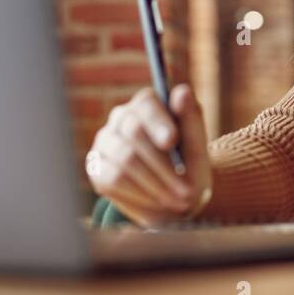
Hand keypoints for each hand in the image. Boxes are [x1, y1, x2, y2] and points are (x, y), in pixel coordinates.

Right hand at [86, 83, 212, 228]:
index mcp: (147, 105)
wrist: (173, 202)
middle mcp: (121, 117)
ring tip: (176, 199)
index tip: (171, 141)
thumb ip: (191, 119)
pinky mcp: (96, 167)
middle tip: (185, 190)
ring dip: (155, 183)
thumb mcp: (197, 147)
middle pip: (134, 131)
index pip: (146, 102)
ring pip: (125, 158)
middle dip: (163, 164)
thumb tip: (182, 92)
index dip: (158, 121)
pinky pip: (114, 178)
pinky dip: (140, 193)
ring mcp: (105, 141)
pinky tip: (154, 200)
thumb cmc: (188, 169)